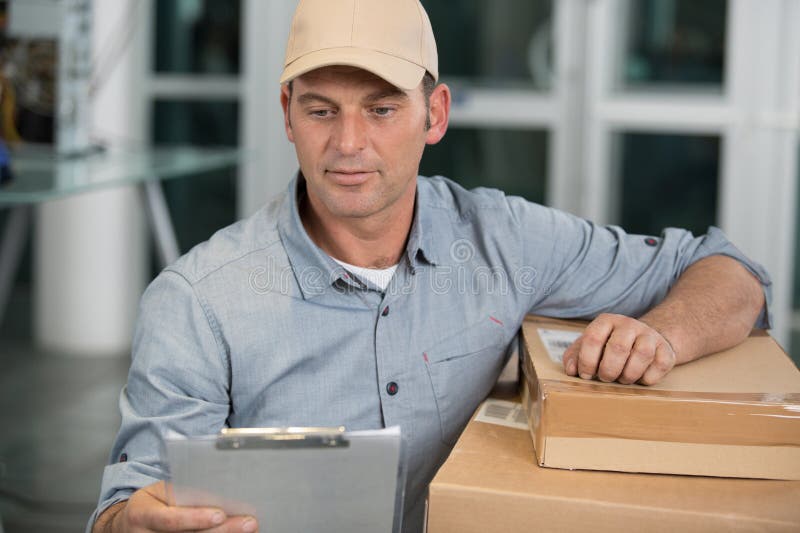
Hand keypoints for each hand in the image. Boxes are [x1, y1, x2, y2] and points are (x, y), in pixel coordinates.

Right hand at [94, 481, 257, 532]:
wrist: (128, 525)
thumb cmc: (152, 503)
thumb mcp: (159, 492)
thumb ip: (181, 493)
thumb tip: (218, 489)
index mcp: (141, 515)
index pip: (170, 520)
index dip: (196, 518)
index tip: (220, 514)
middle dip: (222, 531)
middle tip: (248, 523)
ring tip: (247, 530)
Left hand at [562, 313, 675, 384]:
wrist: (642, 340)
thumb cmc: (609, 347)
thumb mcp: (588, 347)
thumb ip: (575, 356)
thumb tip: (571, 370)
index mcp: (606, 321)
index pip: (593, 338)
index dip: (587, 360)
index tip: (586, 375)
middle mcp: (629, 324)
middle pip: (618, 348)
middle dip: (608, 370)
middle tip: (605, 378)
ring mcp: (649, 335)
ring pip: (642, 354)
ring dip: (629, 375)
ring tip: (622, 379)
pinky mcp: (666, 349)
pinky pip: (661, 364)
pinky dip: (648, 377)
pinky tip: (640, 378)